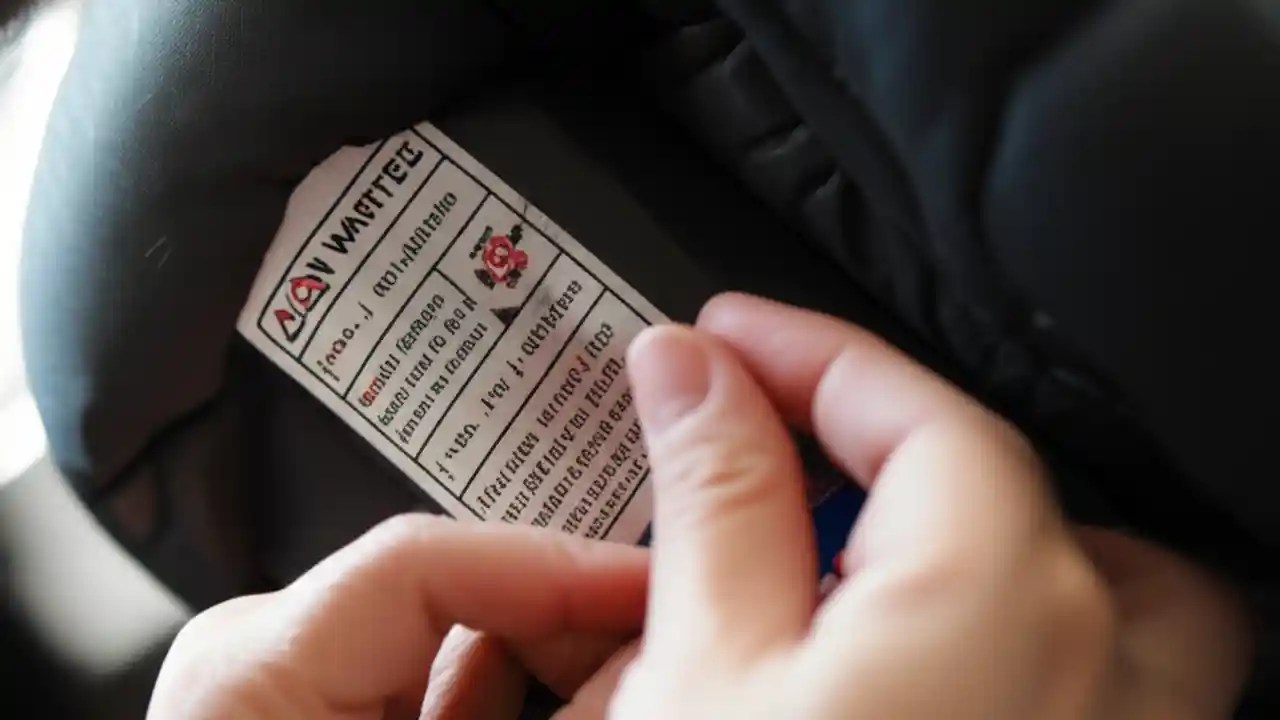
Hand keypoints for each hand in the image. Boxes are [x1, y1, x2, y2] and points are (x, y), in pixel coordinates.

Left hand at [147, 518, 647, 718]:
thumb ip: (513, 690)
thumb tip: (642, 659)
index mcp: (254, 660)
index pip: (425, 558)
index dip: (556, 562)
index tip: (650, 584)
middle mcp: (276, 654)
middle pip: (462, 587)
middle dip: (575, 607)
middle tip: (667, 629)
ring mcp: (315, 687)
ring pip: (472, 636)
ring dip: (566, 648)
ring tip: (648, 654)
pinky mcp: (351, 718)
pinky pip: (458, 683)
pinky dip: (533, 689)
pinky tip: (599, 689)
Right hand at [607, 293, 1250, 718]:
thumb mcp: (705, 665)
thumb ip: (714, 496)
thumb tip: (691, 371)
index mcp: (1002, 601)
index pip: (918, 409)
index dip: (805, 352)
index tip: (724, 338)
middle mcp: (1105, 674)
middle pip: (1035, 494)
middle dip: (911, 451)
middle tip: (801, 459)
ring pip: (1106, 600)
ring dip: (989, 555)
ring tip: (862, 581)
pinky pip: (1101, 692)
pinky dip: (1019, 650)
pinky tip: (915, 684)